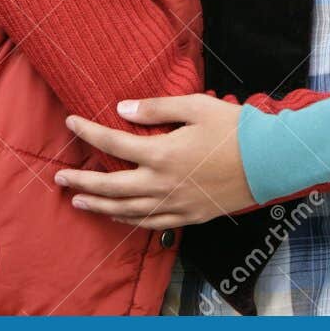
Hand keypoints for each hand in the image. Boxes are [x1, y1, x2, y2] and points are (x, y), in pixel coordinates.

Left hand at [57, 95, 252, 229]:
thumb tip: (122, 110)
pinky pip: (149, 223)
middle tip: (60, 177)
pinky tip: (117, 215)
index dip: (87, 132)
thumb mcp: (196, 107)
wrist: (269, 161)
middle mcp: (161, 183)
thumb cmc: (235, 128)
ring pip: (125, 210)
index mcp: (161, 153)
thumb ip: (156, 109)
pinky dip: (127, 220)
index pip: (112, 143)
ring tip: (79, 199)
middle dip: (81, 180)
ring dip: (98, 204)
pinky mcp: (188, 216)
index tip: (70, 123)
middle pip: (110, 185)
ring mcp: (174, 203)